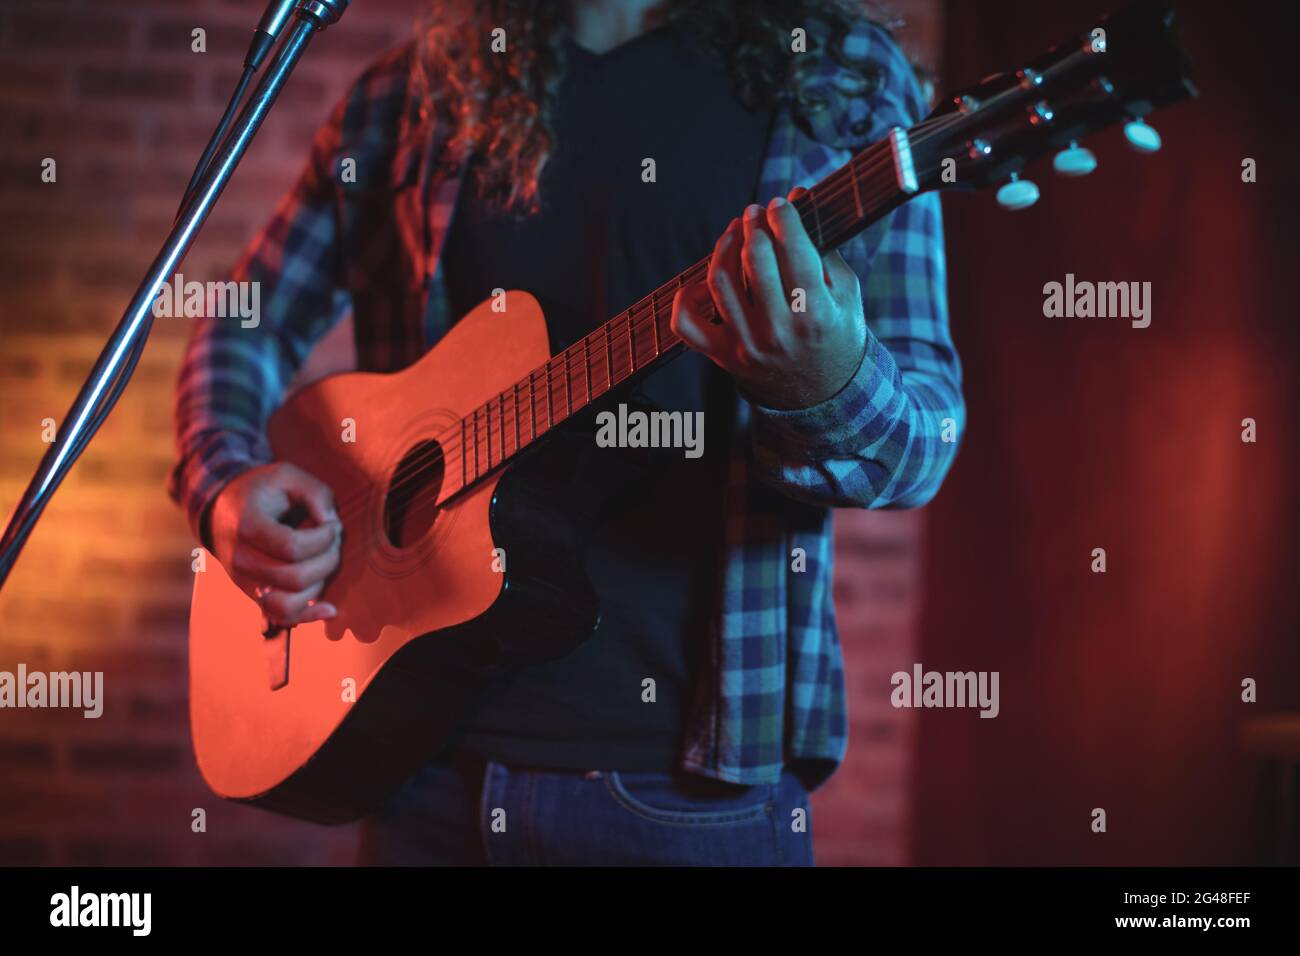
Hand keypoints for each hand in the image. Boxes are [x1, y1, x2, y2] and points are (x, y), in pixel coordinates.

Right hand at [208, 461, 341, 626]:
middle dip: (328, 561)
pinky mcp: (254, 595)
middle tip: (333, 542)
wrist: (224, 510)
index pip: (292, 547)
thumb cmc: (263, 490)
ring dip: (320, 585)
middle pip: (294, 578)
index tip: (332, 524)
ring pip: (289, 605)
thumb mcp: (288, 475)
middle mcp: (240, 559)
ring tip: (324, 561)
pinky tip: (330, 608)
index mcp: (247, 526)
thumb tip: (332, 525)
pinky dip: (309, 617)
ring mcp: (244, 582)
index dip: (323, 538)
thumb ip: (317, 493)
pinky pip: (281, 618)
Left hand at [670, 187, 867, 410]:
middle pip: (755, 260)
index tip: (780, 204)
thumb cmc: (835, 332)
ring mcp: (747, 345)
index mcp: (816, 314)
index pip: (795, 250)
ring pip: (720, 282)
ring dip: (725, 247)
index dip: (784, 217)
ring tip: (736, 233)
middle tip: (755, 213)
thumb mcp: (844, 292)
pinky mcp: (723, 356)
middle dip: (754, 225)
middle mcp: (779, 331)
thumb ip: (823, 246)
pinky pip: (686, 324)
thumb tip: (795, 197)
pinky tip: (706, 280)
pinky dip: (688, 296)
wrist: (822, 392)